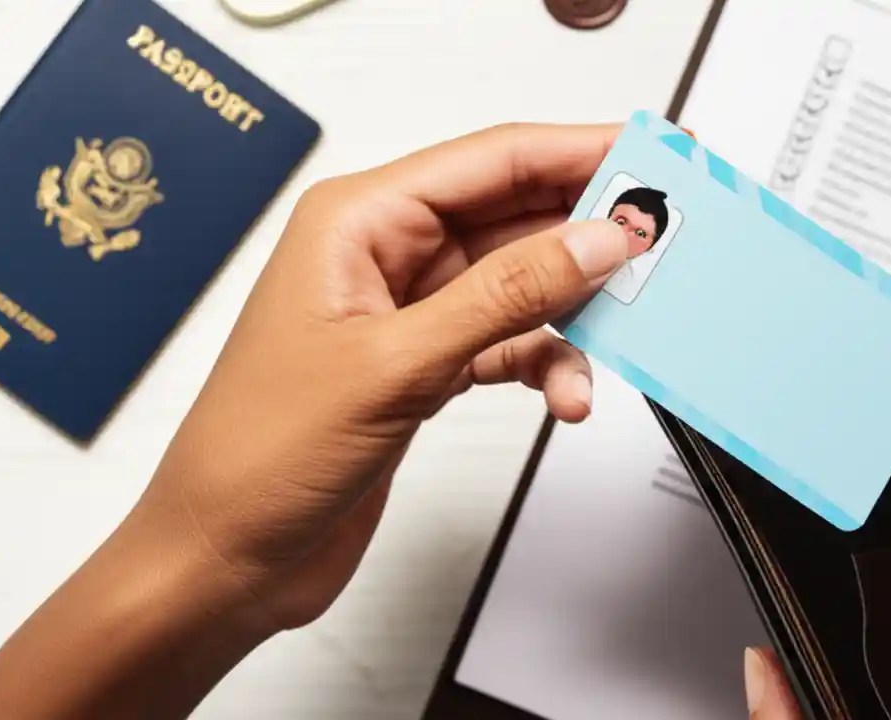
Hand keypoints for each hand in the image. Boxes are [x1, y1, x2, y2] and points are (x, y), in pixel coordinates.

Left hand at [137, 122, 628, 632]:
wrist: (227, 556)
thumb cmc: (259, 454)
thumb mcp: (396, 364)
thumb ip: (505, 296)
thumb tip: (594, 239)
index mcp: (358, 221)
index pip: (491, 161)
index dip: (577, 152)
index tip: (648, 159)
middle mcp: (385, 256)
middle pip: (514, 215)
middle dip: (588, 231)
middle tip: (663, 240)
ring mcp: (410, 313)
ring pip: (521, 284)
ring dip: (573, 314)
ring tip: (619, 330)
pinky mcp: (427, 366)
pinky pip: (510, 344)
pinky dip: (547, 365)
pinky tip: (566, 394)